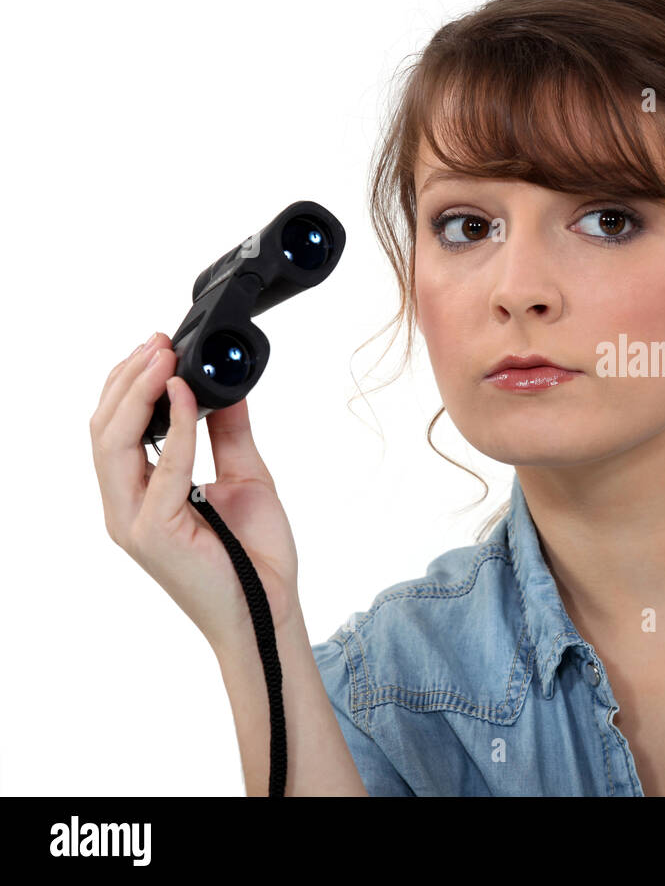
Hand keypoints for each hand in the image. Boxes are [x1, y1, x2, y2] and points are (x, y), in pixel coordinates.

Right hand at [90, 332, 301, 652]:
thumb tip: (225, 387)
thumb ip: (228, 432)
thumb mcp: (245, 475)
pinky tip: (187, 394)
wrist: (272, 609)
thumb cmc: (255, 554)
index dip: (128, 383)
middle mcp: (126, 506)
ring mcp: (134, 521)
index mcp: (139, 494)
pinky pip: (162, 468)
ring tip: (163, 356)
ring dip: (138, 392)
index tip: (157, 346)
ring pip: (113, 443)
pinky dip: (175, 426)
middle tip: (157, 342)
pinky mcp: (155, 533)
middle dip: (127, 378)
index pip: (115, 429)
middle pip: (104, 429)